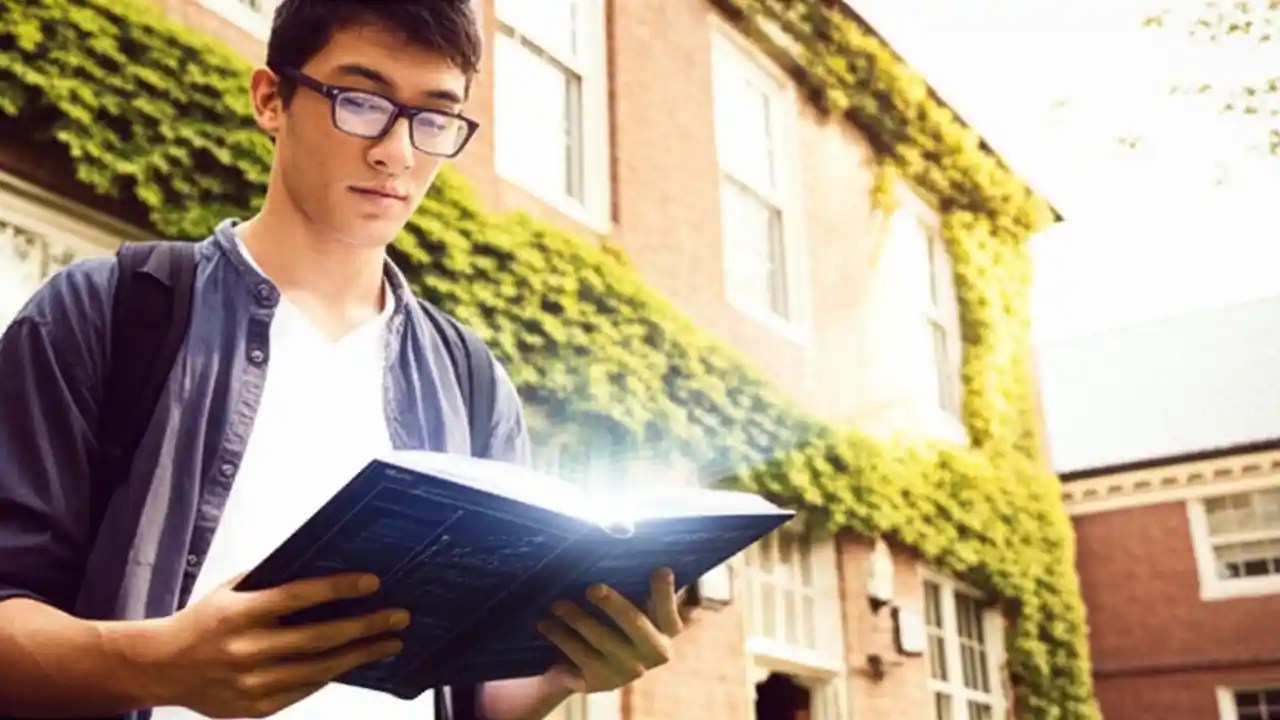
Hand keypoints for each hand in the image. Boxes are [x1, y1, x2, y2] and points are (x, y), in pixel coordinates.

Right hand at [144, 572, 406, 717]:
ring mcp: (252, 683)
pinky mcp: (255, 707)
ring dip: (359, 655)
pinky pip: (304, 690)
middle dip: (365, 627)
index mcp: (241, 613)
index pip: (299, 596)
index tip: (372, 582)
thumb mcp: (233, 591)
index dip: (339, 588)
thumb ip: (273, 582)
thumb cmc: (203, 621)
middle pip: (319, 638)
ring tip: (388, 643)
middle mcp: (247, 649)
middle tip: (398, 618)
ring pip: (318, 670)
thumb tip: (325, 568)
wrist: (161, 667)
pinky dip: (330, 675)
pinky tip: (352, 662)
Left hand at [535, 568, 690, 693]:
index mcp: (666, 629)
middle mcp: (653, 653)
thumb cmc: (612, 618)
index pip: (671, 611)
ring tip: (556, 604)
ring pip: (601, 640)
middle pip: (636, 625)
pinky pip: (578, 655)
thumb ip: (631, 572)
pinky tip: (545, 623)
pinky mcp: (600, 681)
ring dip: (576, 619)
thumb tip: (619, 524)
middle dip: (614, 605)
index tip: (660, 568)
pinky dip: (560, 636)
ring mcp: (627, 670)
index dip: (666, 592)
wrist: (583, 663)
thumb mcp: (627, 598)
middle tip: (592, 588)